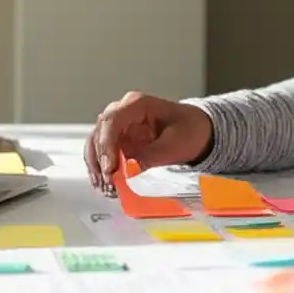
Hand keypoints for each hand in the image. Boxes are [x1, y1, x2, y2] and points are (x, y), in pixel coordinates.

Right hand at [85, 91, 213, 194]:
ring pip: (95, 145)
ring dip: (96, 167)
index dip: (106, 145)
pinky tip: (104, 185)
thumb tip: (127, 170)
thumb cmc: (189, 130)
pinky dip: (101, 170)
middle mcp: (122, 112)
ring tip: (105, 187)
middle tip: (108, 182)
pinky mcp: (119, 142)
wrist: (198, 131)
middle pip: (98, 133)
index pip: (111, 121)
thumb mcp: (173, 145)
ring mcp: (119, 127)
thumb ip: (149, 157)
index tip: (109, 168)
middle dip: (99, 160)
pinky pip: (103, 155)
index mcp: (136, 104)